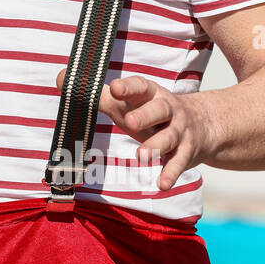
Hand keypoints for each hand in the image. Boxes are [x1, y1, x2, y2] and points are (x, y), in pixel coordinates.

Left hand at [55, 69, 216, 191]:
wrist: (204, 124)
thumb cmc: (152, 113)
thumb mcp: (129, 103)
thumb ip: (99, 95)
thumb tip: (60, 78)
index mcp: (151, 93)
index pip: (141, 86)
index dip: (129, 87)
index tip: (116, 89)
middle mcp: (168, 110)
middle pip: (159, 110)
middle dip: (145, 116)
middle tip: (129, 122)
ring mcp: (179, 131)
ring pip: (169, 138)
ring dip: (155, 146)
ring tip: (140, 156)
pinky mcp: (186, 152)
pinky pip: (179, 163)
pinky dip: (170, 174)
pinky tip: (160, 185)